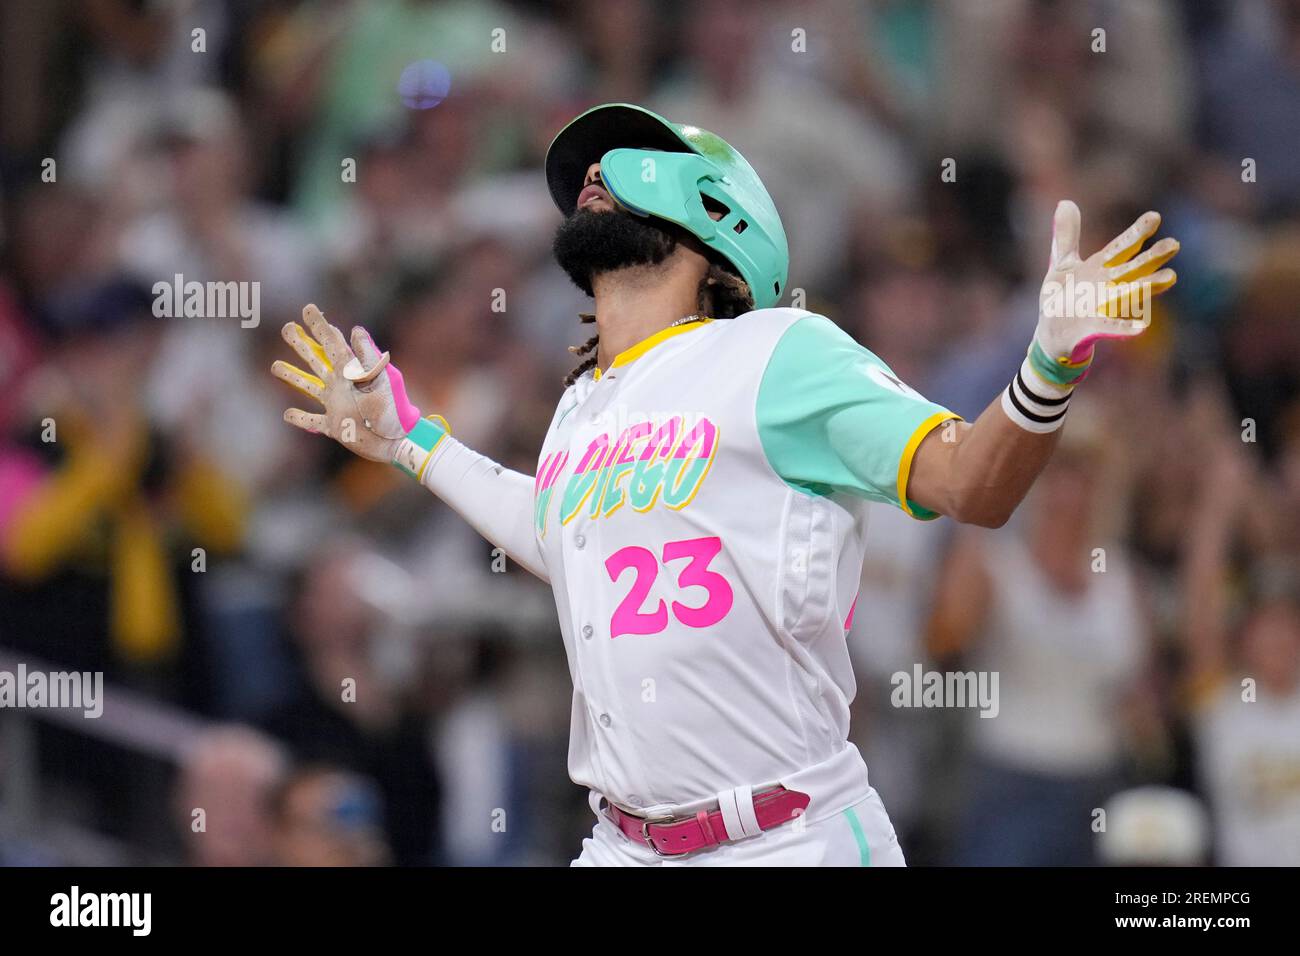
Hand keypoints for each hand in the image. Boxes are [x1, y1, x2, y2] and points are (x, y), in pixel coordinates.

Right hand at [272, 304, 420, 462]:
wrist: (397, 441)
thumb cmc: (393, 410)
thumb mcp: (381, 379)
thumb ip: (367, 356)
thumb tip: (355, 329)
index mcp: (351, 372)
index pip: (331, 343)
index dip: (320, 326)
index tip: (308, 309)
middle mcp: (340, 386)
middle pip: (315, 360)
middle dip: (300, 344)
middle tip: (286, 328)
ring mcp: (336, 405)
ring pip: (308, 387)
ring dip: (292, 376)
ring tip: (275, 366)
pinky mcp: (334, 427)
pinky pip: (312, 421)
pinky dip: (299, 418)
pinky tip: (288, 414)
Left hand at [1034, 200, 1179, 372]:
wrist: (1050, 334)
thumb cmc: (1063, 298)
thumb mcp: (1062, 264)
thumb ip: (1067, 236)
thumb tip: (1065, 202)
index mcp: (1101, 268)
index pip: (1121, 248)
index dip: (1136, 233)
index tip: (1154, 216)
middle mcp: (1107, 286)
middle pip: (1132, 269)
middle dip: (1152, 257)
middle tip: (1174, 243)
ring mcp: (1102, 307)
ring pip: (1128, 295)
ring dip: (1147, 287)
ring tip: (1170, 277)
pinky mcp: (1092, 328)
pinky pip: (1110, 327)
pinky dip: (1124, 327)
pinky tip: (1141, 326)